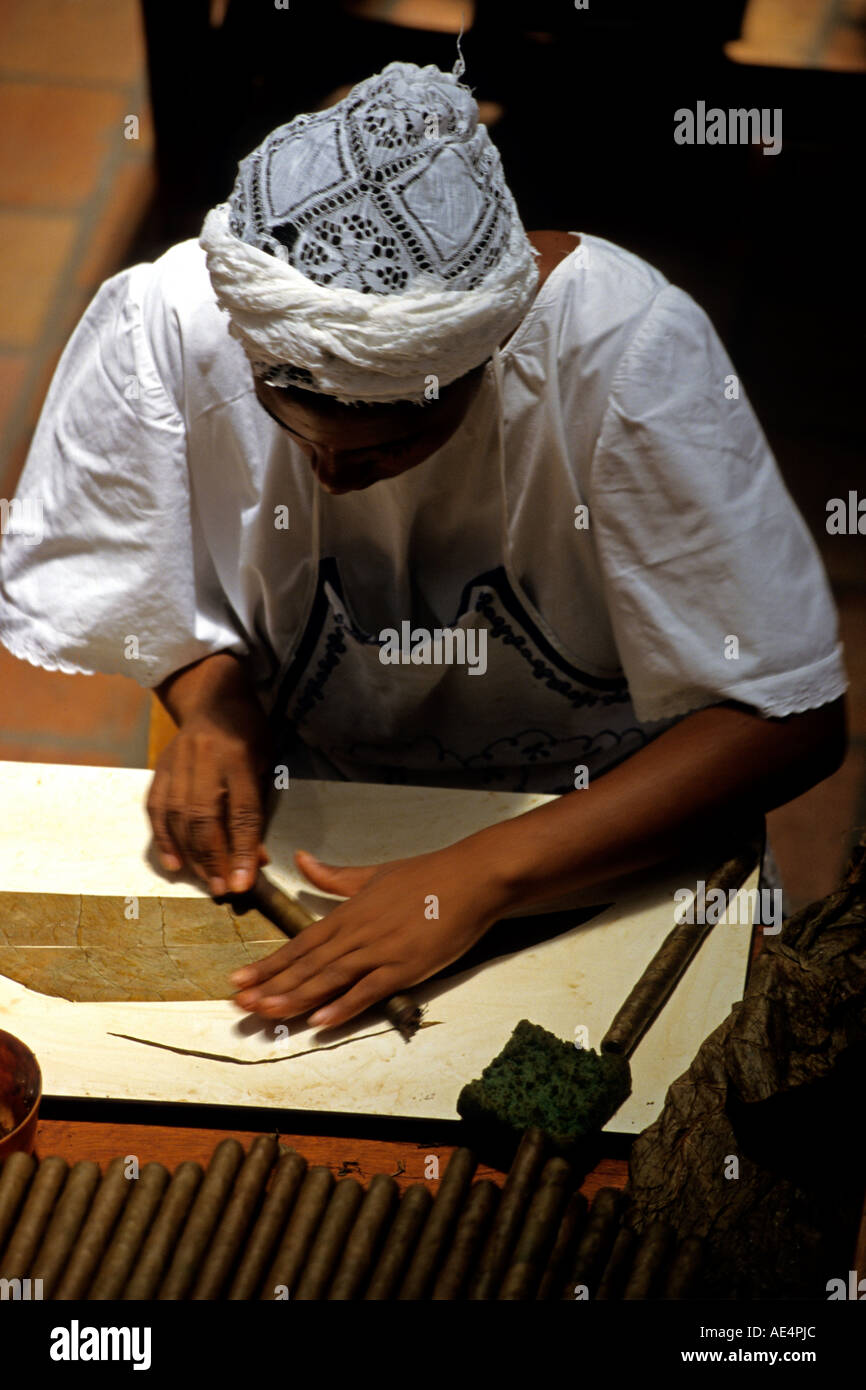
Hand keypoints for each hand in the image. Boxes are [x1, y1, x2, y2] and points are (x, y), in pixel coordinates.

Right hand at [146, 706, 270, 896]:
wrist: (213, 696)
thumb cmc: (248, 732)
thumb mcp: (265, 762)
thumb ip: (258, 807)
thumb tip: (255, 858)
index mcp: (238, 757)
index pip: (242, 812)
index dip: (242, 850)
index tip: (243, 883)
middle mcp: (204, 761)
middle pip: (205, 818)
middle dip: (213, 859)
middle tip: (222, 889)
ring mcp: (177, 764)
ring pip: (178, 817)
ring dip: (191, 855)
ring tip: (205, 881)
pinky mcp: (160, 769)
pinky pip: (156, 809)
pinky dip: (163, 839)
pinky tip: (174, 863)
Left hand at [230, 844, 506, 1028]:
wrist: (470, 877)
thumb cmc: (427, 875)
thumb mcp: (374, 873)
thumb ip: (335, 876)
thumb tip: (302, 860)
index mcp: (349, 912)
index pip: (300, 942)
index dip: (269, 963)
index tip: (240, 978)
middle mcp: (357, 933)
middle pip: (307, 964)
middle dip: (271, 986)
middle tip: (240, 1004)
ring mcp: (380, 950)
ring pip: (329, 978)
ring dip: (296, 997)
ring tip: (267, 1012)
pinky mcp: (405, 966)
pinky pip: (368, 990)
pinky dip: (344, 1005)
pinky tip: (321, 1020)